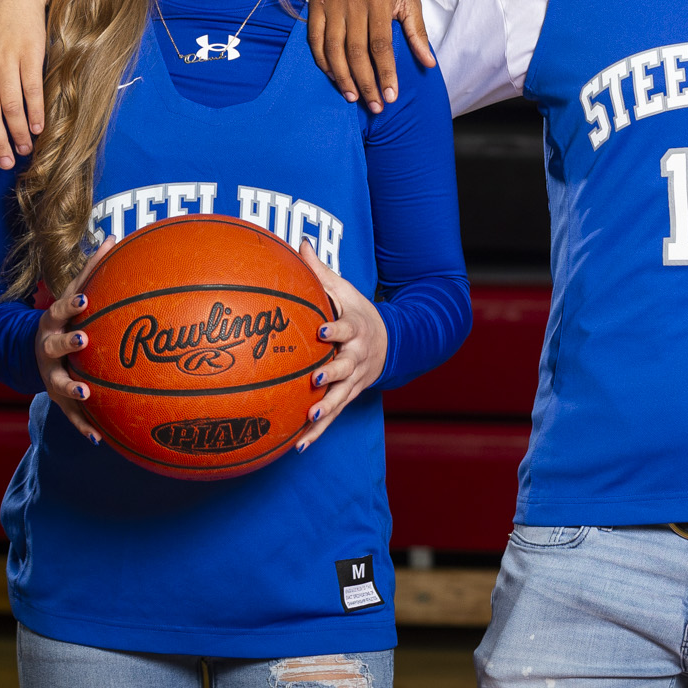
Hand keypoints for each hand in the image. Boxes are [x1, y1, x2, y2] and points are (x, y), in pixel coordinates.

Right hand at [34, 238, 114, 441]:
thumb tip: (114, 237)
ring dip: (72, 387)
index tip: (87, 299)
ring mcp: (50, 375)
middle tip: (84, 341)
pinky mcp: (58, 398)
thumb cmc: (66, 319)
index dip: (73, 305)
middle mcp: (48, 349)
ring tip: (87, 391)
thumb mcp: (73, 294)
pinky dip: (84, 426)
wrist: (32, 352)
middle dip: (68, 344)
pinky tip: (99, 439)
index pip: (61, 310)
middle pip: (54, 346)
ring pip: (58, 383)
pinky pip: (71, 415)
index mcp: (52, 322)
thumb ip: (92, 270)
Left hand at [294, 244, 387, 451]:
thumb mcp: (344, 289)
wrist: (390, 342)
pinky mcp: (349, 396)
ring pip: (340, 396)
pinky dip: (318, 431)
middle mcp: (356, 357)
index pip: (346, 328)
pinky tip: (299, 445)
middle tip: (315, 378)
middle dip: (331, 373)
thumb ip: (320, 271)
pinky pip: (333, 416)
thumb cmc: (357, 312)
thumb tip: (298, 242)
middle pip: (345, 366)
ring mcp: (354, 379)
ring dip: (326, 408)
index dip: (336, 330)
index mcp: (354, 329)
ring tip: (310, 417)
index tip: (322, 330)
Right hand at [307, 0, 432, 113]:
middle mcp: (353, 2)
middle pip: (356, 52)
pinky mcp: (316, 5)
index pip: (381, 45)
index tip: (391, 96)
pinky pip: (315, 38)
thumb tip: (429, 63)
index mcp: (379, 1)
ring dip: (343, 77)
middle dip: (366, 82)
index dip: (386, 73)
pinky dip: (322, 60)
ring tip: (353, 97)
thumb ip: (417, 32)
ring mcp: (332, 4)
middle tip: (375, 105)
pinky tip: (333, 76)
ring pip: (334, 49)